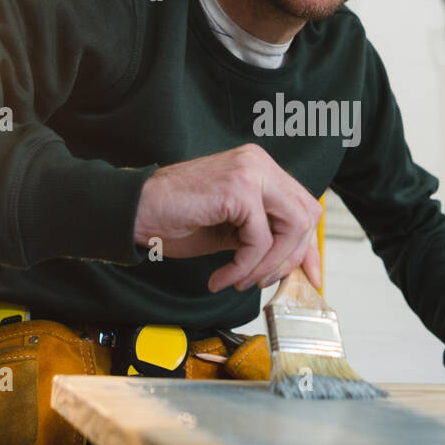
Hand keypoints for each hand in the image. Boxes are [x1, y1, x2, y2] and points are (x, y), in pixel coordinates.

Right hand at [133, 144, 322, 293]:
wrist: (135, 211)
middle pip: (305, 216)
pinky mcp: (239, 188)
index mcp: (260, 168)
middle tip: (266, 281)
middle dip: (291, 258)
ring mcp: (251, 171)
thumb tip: (290, 263)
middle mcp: (260, 163)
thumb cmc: (176, 219)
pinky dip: (243, 266)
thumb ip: (262, 237)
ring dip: (266, 265)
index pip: (303, 206)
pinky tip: (223, 275)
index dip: (309, 246)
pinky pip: (259, 240)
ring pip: (290, 228)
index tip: (309, 275)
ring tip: (239, 280)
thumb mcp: (231, 229)